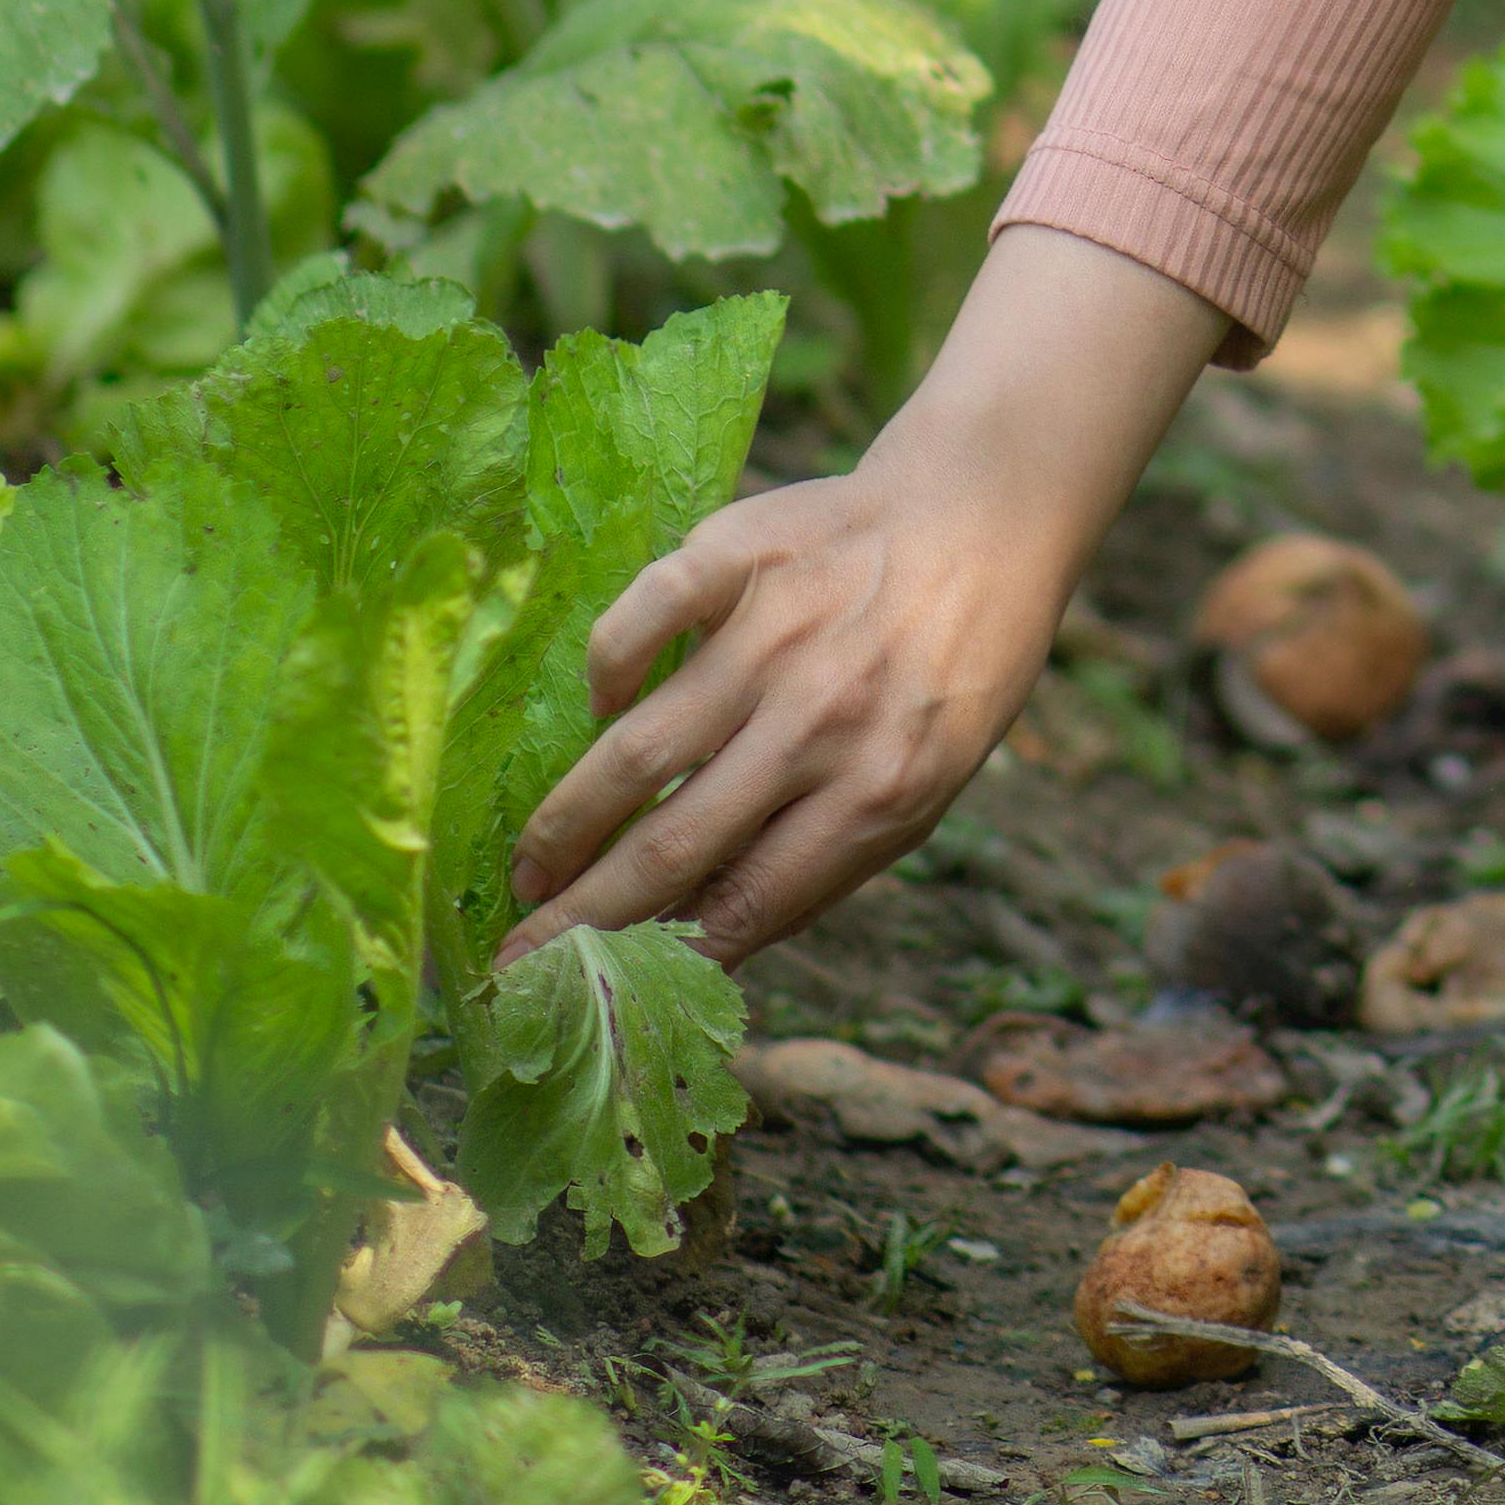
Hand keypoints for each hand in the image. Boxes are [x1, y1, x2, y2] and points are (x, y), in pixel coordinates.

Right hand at [508, 223, 1226, 978]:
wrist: (986, 515)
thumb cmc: (954, 670)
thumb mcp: (927, 787)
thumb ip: (824, 863)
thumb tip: (702, 942)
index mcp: (878, 792)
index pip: (741, 906)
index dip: (654, 958)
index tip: (591, 989)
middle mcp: (820, 720)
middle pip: (672, 844)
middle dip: (583, 915)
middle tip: (517, 956)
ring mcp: (775, 633)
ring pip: (638, 747)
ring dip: (568, 820)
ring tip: (529, 866)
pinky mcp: (743, 554)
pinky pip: (641, 617)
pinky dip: (609, 666)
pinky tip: (601, 703)